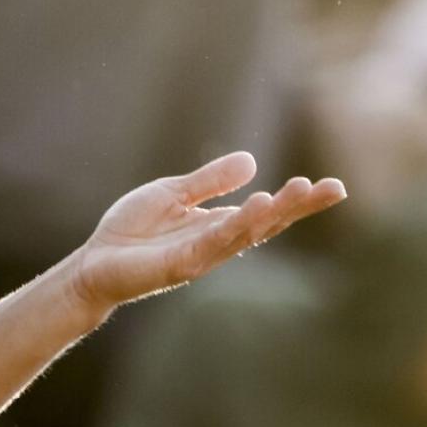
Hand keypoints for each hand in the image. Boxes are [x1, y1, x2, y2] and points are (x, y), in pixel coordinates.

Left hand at [68, 152, 346, 313]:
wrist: (93, 264)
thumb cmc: (131, 232)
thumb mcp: (173, 194)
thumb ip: (210, 181)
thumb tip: (253, 161)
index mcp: (219, 225)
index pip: (267, 211)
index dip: (298, 201)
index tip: (333, 186)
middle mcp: (216, 243)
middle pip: (266, 224)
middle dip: (299, 208)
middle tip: (333, 189)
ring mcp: (201, 256)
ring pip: (245, 234)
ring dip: (272, 213)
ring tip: (298, 191)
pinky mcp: (179, 265)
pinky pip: (213, 244)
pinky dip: (235, 227)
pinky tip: (255, 207)